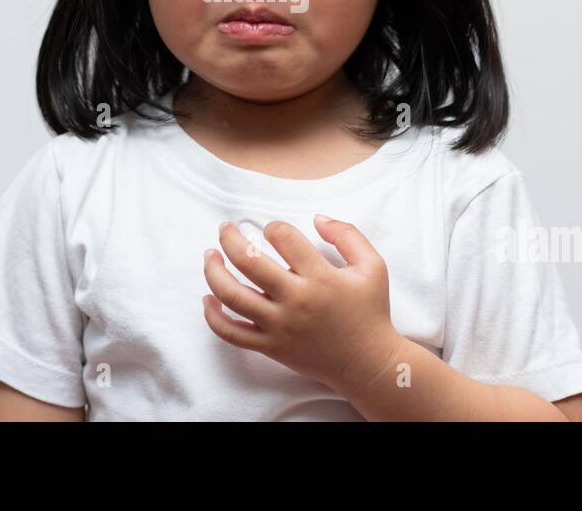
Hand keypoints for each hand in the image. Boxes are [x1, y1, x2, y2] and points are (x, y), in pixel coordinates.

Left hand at [201, 214, 404, 395]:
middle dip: (230, 237)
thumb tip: (316, 217)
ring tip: (210, 255)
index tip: (272, 230)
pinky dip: (213, 316)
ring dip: (213, 270)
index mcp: (320, 277)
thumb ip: (347, 235)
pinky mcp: (270, 347)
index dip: (272, 226)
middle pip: (248, 260)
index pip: (283, 237)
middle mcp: (296, 300)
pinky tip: (208, 299)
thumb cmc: (370, 311)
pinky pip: (231, 333)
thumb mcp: (373, 266)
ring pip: (232, 295)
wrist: (367, 363)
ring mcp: (279, 326)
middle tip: (225, 228)